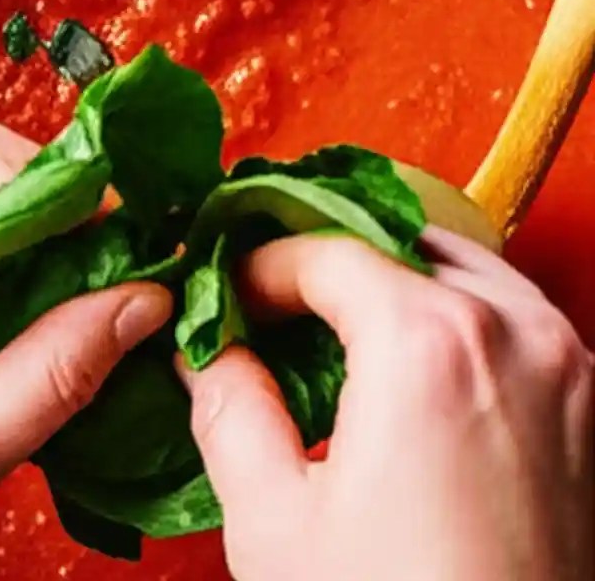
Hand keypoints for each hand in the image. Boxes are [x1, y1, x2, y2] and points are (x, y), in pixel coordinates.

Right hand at [180, 227, 593, 579]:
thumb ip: (228, 411)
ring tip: (328, 327)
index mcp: (427, 345)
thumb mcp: (273, 521)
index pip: (323, 253)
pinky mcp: (588, 405)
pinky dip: (448, 311)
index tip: (221, 296)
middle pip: (394, 244)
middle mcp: (512, 333)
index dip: (256, 268)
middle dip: (321, 264)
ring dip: (387, 279)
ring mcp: (565, 365)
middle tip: (264, 304)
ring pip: (460, 267)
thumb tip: (207, 355)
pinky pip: (510, 313)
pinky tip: (401, 363)